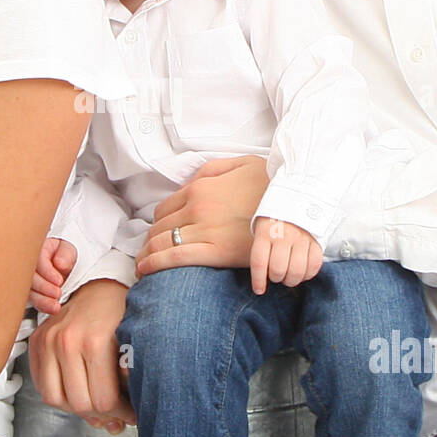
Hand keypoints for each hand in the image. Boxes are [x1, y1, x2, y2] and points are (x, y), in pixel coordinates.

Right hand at [27, 278, 134, 432]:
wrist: (101, 282)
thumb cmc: (122, 310)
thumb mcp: (136, 342)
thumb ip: (131, 378)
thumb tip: (123, 419)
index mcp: (94, 341)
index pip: (103, 401)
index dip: (120, 414)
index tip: (130, 414)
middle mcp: (66, 341)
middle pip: (79, 404)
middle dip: (100, 415)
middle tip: (115, 414)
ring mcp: (47, 340)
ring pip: (55, 398)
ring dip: (75, 409)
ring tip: (94, 405)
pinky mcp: (36, 340)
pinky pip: (41, 383)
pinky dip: (57, 394)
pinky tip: (76, 391)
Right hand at [29, 237, 76, 316]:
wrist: (63, 265)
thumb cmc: (64, 255)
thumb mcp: (69, 250)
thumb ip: (66, 254)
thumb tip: (59, 264)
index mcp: (37, 249)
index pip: (37, 259)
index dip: (47, 271)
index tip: (59, 280)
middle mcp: (28, 264)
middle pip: (29, 276)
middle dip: (43, 287)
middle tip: (58, 293)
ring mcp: (27, 278)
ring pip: (28, 290)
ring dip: (42, 300)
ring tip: (56, 305)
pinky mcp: (29, 291)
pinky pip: (31, 300)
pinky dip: (42, 305)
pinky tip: (52, 308)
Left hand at [136, 155, 269, 276]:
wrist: (293, 209)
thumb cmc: (271, 187)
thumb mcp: (243, 164)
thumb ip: (214, 169)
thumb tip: (193, 179)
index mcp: (201, 187)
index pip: (165, 209)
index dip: (156, 225)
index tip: (155, 235)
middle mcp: (198, 206)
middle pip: (160, 227)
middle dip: (149, 242)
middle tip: (146, 254)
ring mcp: (205, 228)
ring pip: (162, 242)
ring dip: (147, 255)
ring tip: (142, 266)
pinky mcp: (216, 250)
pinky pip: (175, 258)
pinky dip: (155, 265)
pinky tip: (147, 272)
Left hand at [250, 215, 323, 294]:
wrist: (298, 197)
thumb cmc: (276, 219)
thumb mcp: (262, 227)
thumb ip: (262, 249)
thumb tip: (262, 276)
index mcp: (265, 232)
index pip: (259, 262)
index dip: (258, 280)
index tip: (259, 290)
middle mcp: (283, 235)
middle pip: (278, 269)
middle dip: (276, 278)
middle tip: (276, 276)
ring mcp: (302, 238)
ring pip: (297, 271)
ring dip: (291, 280)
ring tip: (289, 276)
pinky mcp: (316, 241)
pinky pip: (314, 265)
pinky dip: (308, 275)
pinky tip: (303, 273)